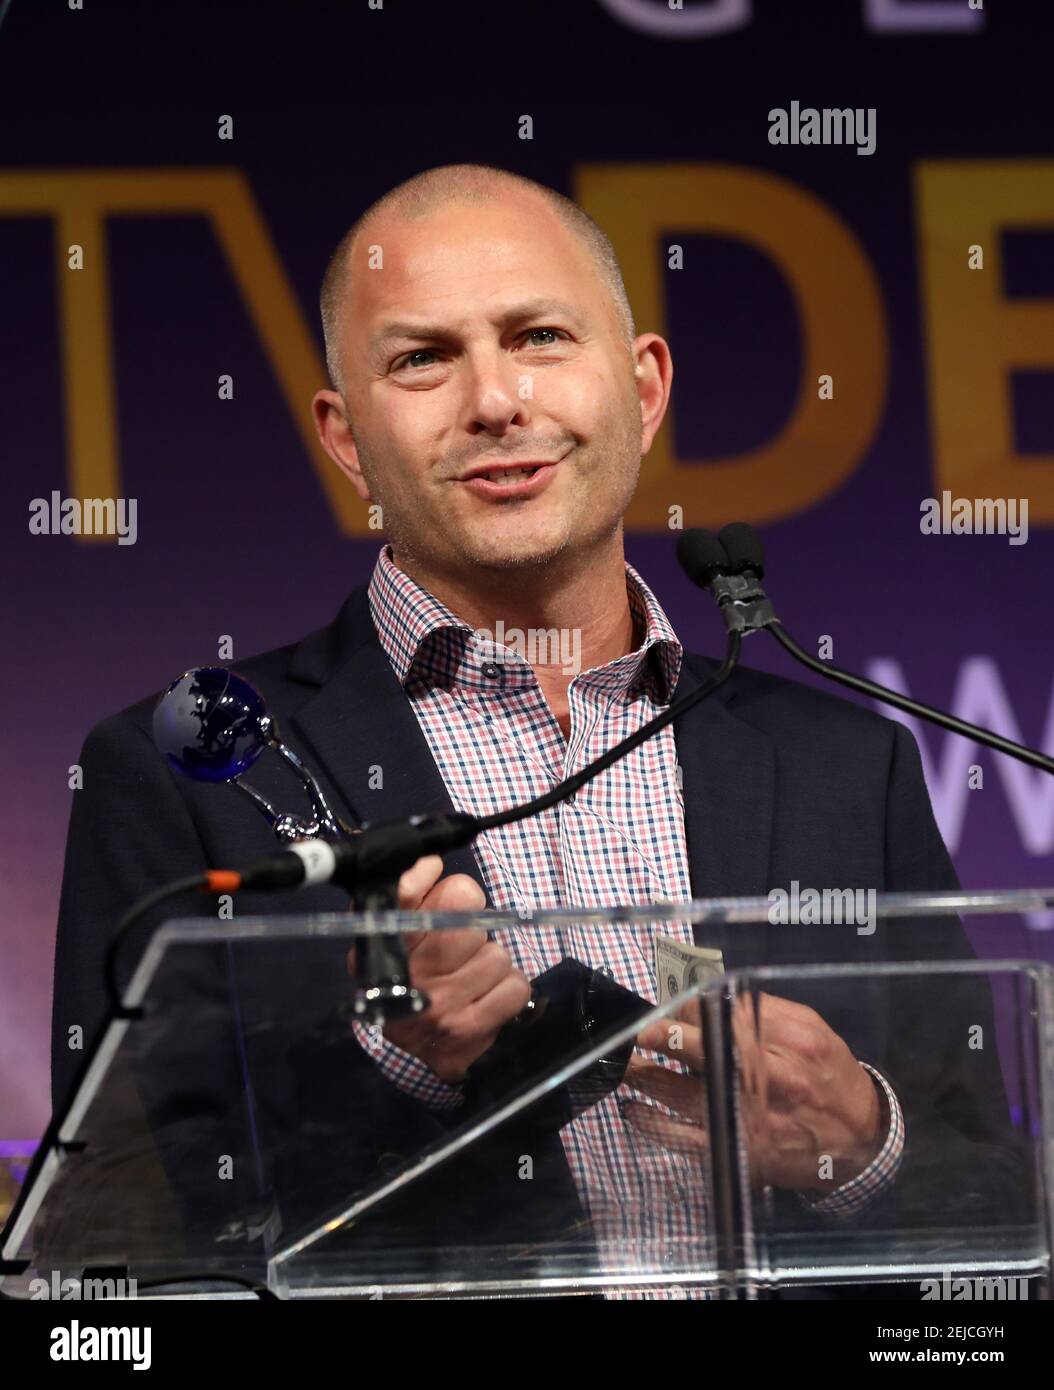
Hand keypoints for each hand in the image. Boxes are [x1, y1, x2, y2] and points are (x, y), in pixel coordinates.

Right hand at [347, 854, 530, 1082]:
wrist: (409, 1054)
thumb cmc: (406, 980)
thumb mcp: (391, 937)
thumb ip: (409, 893)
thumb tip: (431, 863)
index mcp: (386, 941)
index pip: (410, 889)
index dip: (435, 882)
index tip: (440, 887)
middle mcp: (410, 970)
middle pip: (469, 907)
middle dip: (471, 924)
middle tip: (459, 946)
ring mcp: (441, 1002)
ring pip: (498, 952)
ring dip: (490, 963)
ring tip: (470, 976)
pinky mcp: (471, 1027)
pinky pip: (516, 986)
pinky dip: (508, 989)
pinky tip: (486, 995)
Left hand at [625, 992, 883, 1192]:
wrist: (859, 1141)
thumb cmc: (829, 1076)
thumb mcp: (809, 1030)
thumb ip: (761, 1011)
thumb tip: (707, 996)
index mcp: (785, 1040)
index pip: (717, 1013)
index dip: (685, 1009)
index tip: (671, 1009)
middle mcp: (765, 1078)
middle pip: (694, 1047)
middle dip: (656, 1034)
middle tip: (635, 1029)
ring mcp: (746, 1118)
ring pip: (677, 1092)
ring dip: (642, 1074)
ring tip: (625, 1064)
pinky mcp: (735, 1153)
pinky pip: (679, 1137)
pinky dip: (649, 1121)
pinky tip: (634, 1108)